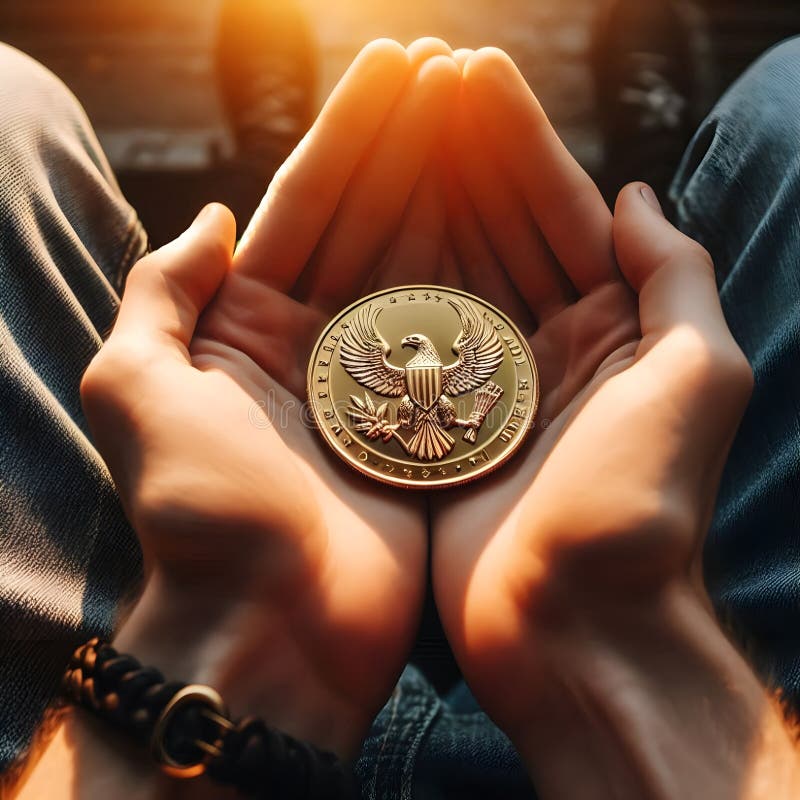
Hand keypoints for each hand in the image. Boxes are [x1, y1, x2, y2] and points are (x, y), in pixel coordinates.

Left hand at [79, 39, 459, 762]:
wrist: (268, 629)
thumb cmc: (201, 516)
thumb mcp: (136, 388)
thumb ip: (161, 293)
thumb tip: (214, 218)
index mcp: (247, 329)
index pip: (307, 207)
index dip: (352, 136)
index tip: (399, 69)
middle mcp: (315, 349)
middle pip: (370, 225)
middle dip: (410, 147)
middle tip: (454, 71)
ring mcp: (378, 386)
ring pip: (420, 267)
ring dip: (451, 191)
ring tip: (486, 114)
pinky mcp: (428, 425)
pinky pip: (459, 334)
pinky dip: (484, 275)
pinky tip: (510, 215)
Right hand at [434, 44, 639, 692]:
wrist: (571, 628)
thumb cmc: (637, 508)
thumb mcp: (696, 376)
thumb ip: (675, 275)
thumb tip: (638, 193)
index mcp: (612, 330)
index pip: (559, 213)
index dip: (518, 143)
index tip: (473, 76)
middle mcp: (547, 349)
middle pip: (499, 230)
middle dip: (461, 154)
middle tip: (418, 79)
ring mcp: (485, 385)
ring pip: (449, 270)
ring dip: (421, 197)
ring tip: (387, 125)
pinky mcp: (433, 421)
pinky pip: (408, 332)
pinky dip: (386, 276)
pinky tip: (359, 222)